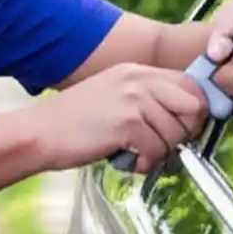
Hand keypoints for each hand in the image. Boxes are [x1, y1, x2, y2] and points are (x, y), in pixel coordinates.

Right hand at [26, 62, 207, 173]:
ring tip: (138, 154)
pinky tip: (129, 161)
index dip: (194, 110)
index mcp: (135, 71)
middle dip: (184, 132)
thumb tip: (184, 119)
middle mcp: (138, 79)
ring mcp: (133, 99)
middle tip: (163, 145)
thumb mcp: (113, 96)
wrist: (38, 132)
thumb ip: (145, 99)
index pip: (190, 83)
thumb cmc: (73, 122)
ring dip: (162, 152)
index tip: (182, 128)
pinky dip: (146, 162)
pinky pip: (157, 149)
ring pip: (176, 133)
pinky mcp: (127, 123)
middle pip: (193, 106)